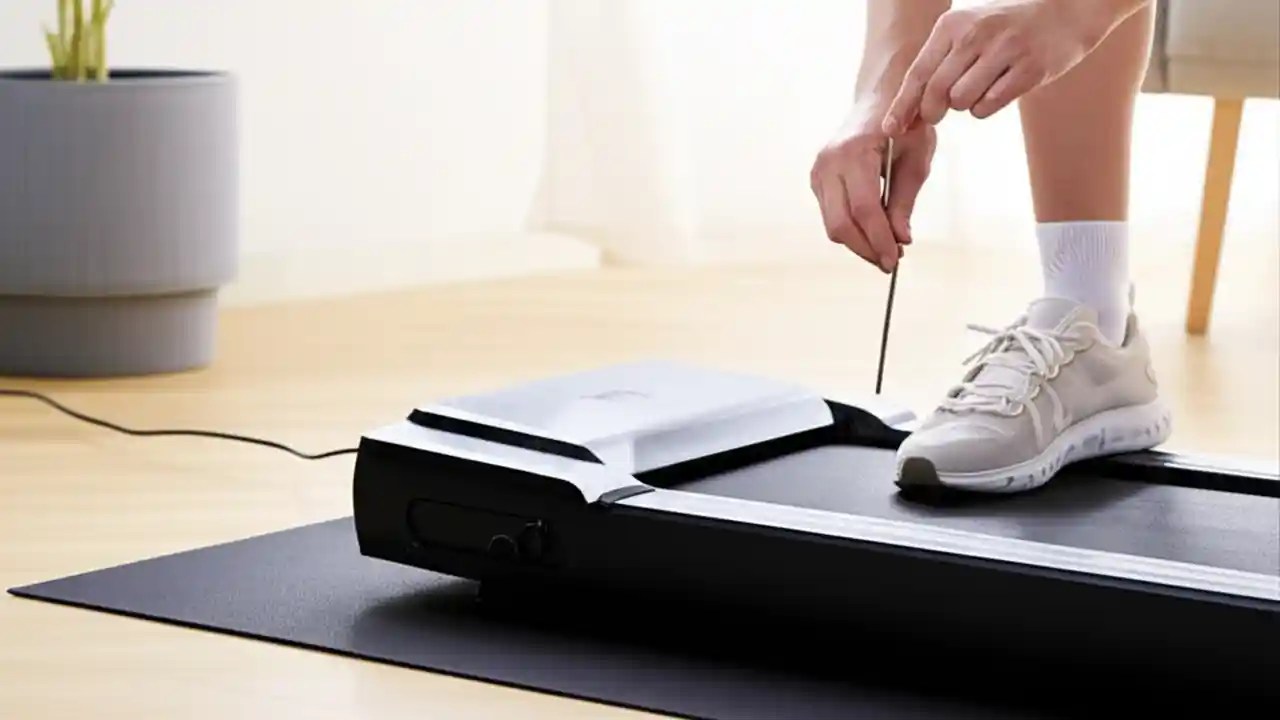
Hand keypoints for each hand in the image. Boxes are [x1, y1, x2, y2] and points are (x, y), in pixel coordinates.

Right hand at [811, 102, 936, 272]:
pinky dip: (851, 230)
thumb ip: (904, 201)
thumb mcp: (916, 160)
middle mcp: (829, 163)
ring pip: (832, 225)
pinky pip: (831, 216)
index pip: (863, 208)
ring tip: (884, 251)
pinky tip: (872, 234)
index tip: (895, 260)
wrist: (879, 101)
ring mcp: (818, 172)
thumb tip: (901, 240)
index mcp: (855, 153)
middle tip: (890, 263)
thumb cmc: (903, 127)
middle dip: (866, 248)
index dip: (879, 239)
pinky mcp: (817, 180)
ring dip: (859, 244)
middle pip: (841, 223)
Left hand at [882, 0, 1143, 132]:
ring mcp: (1004, 50)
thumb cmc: (1006, 29)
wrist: (1066, 12)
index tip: (890, 129)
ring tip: (980, 88)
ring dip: (964, 105)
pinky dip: (986, 108)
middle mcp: (976, 34)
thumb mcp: (968, 32)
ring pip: (962, 101)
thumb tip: (909, 112)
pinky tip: (998, 90)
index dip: (902, 105)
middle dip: (931, 112)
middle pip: (936, 91)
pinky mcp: (1029, 69)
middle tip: (936, 115)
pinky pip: (989, 106)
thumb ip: (938, 65)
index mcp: (953, 24)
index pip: (918, 72)